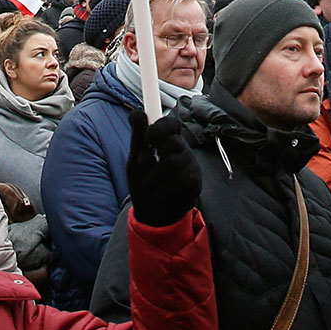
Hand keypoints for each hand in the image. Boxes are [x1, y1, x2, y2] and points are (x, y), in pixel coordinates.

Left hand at [126, 109, 200, 227]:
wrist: (153, 216)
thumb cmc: (145, 185)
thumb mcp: (135, 161)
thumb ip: (137, 138)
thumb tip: (137, 112)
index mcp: (168, 142)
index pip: (172, 124)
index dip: (162, 126)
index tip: (149, 135)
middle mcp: (182, 151)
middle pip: (171, 142)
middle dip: (149, 158)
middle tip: (143, 171)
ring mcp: (191, 166)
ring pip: (171, 164)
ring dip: (152, 178)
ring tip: (148, 187)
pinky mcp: (195, 183)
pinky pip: (177, 181)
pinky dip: (160, 191)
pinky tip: (158, 196)